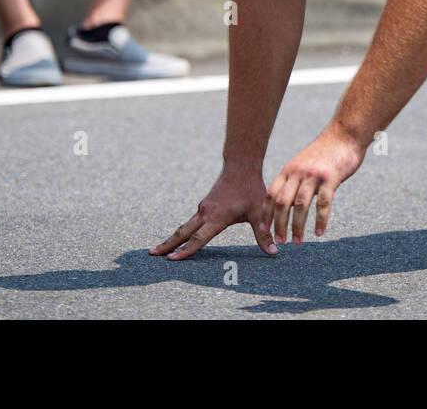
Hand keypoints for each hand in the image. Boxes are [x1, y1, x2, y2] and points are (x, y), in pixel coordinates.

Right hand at [151, 167, 276, 259]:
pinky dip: (183, 231)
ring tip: (159, 249)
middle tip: (151, 254)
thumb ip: (264, 234)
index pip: (198, 238)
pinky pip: (191, 221)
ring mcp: (203, 208)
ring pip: (184, 226)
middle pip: (182, 232)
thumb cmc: (250, 189)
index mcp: (216, 217)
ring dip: (172, 238)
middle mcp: (205, 213)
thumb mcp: (259, 213)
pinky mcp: (205, 205)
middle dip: (167, 244)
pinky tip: (179, 238)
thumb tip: (274, 252)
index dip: (185, 251)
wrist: (241, 166)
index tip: (171, 260)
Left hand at [264, 121, 367, 244]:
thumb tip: (287, 202)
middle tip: (280, 242)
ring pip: (300, 206)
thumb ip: (295, 179)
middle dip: (278, 224)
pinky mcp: (330, 178)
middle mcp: (298, 172)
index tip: (263, 229)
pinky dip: (320, 221)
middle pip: (282, 202)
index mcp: (289, 170)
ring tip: (297, 242)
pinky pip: (323, 204)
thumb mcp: (304, 163)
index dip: (266, 213)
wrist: (345, 135)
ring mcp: (314, 175)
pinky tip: (319, 233)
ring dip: (297, 227)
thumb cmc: (325, 152)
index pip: (271, 194)